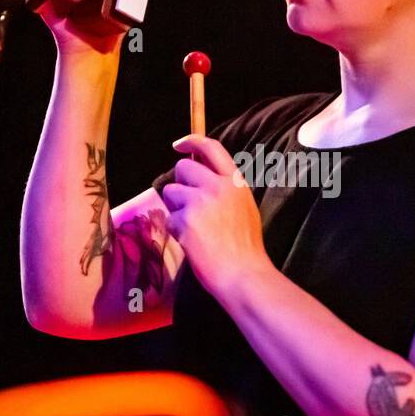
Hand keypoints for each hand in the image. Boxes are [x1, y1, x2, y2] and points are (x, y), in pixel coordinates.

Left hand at [161, 135, 272, 299]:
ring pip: (171, 192)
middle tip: (189, 207)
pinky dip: (176, 231)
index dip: (192, 141)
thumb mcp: (244, 208)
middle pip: (183, 168)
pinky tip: (193, 243)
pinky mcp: (186, 220)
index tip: (179, 144)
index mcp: (235, 182)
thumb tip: (201, 180)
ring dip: (176, 208)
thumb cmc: (245, 247)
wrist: (242, 274)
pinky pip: (170, 218)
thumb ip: (225, 190)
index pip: (212, 148)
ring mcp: (201, 202)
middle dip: (180, 184)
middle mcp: (218, 186)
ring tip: (194, 229)